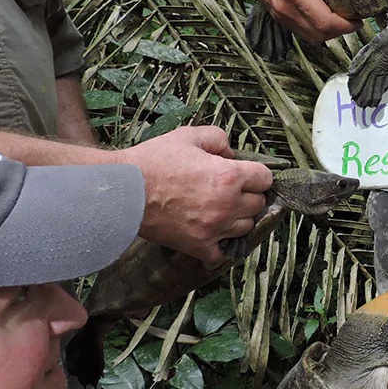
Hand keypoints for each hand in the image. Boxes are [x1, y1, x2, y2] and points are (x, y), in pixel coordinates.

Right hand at [116, 126, 273, 262]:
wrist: (122, 191)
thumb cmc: (153, 162)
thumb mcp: (188, 136)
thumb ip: (218, 139)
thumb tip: (231, 154)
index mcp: (228, 176)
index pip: (265, 178)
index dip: (255, 174)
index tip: (245, 174)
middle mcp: (227, 205)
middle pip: (258, 203)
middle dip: (247, 194)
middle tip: (229, 190)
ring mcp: (215, 229)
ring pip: (246, 227)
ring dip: (238, 218)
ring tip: (219, 209)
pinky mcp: (200, 247)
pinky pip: (224, 252)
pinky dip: (222, 244)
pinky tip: (213, 233)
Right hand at [231, 0, 360, 43]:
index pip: (324, 21)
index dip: (345, 26)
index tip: (358, 20)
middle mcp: (283, 6)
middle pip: (318, 34)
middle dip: (339, 32)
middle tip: (352, 20)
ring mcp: (276, 11)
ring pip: (307, 36)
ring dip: (326, 33)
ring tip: (339, 20)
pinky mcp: (273, 11)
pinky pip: (297, 30)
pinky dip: (312, 30)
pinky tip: (321, 17)